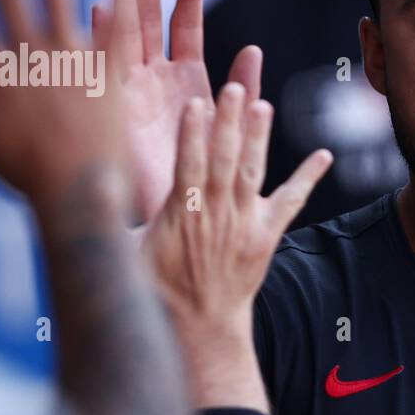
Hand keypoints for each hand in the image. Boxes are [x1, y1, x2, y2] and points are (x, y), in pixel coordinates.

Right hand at [93, 0, 263, 222]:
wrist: (172, 219)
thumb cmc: (199, 174)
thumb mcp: (228, 125)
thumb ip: (241, 88)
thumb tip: (253, 50)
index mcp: (183, 82)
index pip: (184, 29)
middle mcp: (151, 81)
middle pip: (147, 21)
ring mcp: (126, 92)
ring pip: (122, 36)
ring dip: (122, 0)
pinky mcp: (110, 111)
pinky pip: (103, 70)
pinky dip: (99, 40)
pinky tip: (97, 8)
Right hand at [144, 82, 330, 406]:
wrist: (200, 327)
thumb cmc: (159, 287)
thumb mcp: (131, 251)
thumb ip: (116, 217)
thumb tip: (88, 189)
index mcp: (183, 213)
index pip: (188, 166)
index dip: (193, 135)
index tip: (197, 104)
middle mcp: (218, 213)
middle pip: (224, 159)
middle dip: (230, 122)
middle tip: (236, 88)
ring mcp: (246, 222)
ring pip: (252, 172)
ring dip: (259, 138)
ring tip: (265, 106)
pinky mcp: (268, 234)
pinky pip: (291, 201)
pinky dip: (308, 177)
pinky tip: (325, 156)